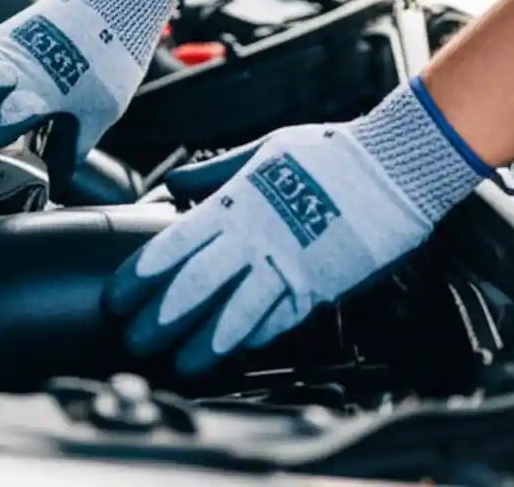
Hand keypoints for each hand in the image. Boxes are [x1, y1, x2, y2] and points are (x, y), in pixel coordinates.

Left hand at [103, 79, 488, 375]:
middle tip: (136, 340)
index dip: (142, 276)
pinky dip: (256, 337)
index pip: (175, 245)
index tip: (119, 297)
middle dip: (161, 317)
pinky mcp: (320, 283)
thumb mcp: (265, 150)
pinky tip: (236, 352)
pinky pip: (282, 317)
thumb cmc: (333, 152)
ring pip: (236, 311)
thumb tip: (175, 183)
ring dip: (203, 341)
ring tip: (180, 364)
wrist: (395, 164)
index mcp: (237, 203)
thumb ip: (215, 171)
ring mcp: (288, 263)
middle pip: (196, 284)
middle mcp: (256, 237)